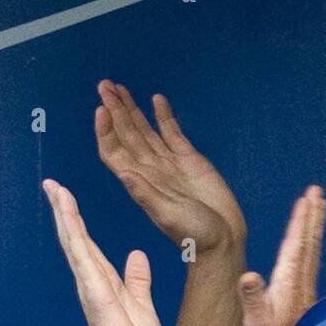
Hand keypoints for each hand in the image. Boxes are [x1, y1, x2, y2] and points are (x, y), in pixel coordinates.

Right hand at [43, 178, 162, 325]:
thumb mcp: (141, 302)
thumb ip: (137, 279)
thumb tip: (137, 256)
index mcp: (103, 280)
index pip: (87, 243)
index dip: (77, 219)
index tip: (66, 198)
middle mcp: (91, 278)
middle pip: (74, 236)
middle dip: (63, 209)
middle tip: (51, 183)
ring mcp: (89, 283)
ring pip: (74, 240)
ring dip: (64, 212)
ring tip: (54, 188)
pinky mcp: (93, 289)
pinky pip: (81, 254)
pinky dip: (73, 231)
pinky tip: (66, 212)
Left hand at [94, 80, 246, 256]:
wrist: (224, 239)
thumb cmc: (195, 235)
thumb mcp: (169, 216)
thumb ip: (146, 196)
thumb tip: (123, 173)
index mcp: (141, 182)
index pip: (115, 151)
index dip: (106, 131)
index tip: (102, 109)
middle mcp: (151, 169)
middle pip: (126, 134)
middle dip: (115, 110)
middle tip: (103, 85)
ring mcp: (169, 163)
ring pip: (145, 130)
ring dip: (131, 109)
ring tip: (119, 88)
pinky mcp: (190, 159)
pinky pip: (172, 132)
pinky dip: (164, 116)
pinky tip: (156, 99)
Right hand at [239, 186, 325, 325]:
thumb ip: (253, 299)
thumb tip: (249, 275)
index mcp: (287, 284)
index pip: (295, 245)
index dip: (301, 221)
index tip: (307, 199)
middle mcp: (300, 284)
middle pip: (309, 243)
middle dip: (312, 216)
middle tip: (317, 192)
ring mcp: (305, 290)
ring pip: (313, 250)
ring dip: (315, 227)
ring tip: (318, 207)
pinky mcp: (304, 298)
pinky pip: (311, 262)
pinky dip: (312, 245)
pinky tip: (310, 243)